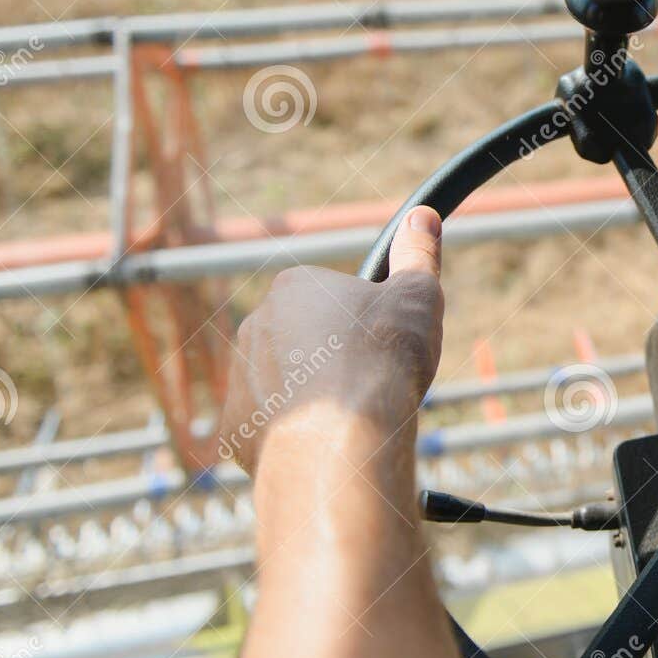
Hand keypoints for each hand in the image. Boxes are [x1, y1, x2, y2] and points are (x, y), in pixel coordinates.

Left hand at [217, 207, 445, 528]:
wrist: (342, 438)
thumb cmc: (382, 359)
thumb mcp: (417, 295)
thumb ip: (418, 255)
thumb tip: (422, 215)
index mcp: (294, 286)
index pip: (333, 297)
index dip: (367, 320)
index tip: (386, 344)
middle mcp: (255, 326)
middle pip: (306, 340)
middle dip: (335, 357)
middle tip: (373, 382)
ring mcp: (239, 378)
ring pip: (285, 384)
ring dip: (313, 396)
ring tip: (352, 418)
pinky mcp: (235, 428)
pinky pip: (269, 426)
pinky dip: (295, 433)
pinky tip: (326, 442)